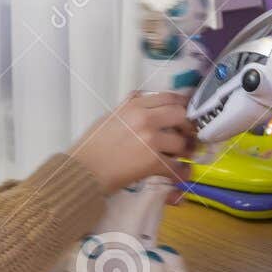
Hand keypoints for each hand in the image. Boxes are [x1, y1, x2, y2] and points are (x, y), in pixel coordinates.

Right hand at [68, 91, 195, 192]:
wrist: (83, 170)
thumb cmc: (91, 145)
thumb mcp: (110, 117)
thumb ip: (130, 107)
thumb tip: (144, 102)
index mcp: (134, 105)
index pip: (168, 97)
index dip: (182, 105)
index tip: (186, 112)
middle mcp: (146, 118)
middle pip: (181, 115)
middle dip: (188, 126)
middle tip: (188, 136)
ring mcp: (151, 139)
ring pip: (181, 142)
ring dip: (184, 151)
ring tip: (180, 157)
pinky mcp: (153, 161)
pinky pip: (177, 167)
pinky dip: (181, 172)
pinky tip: (179, 174)